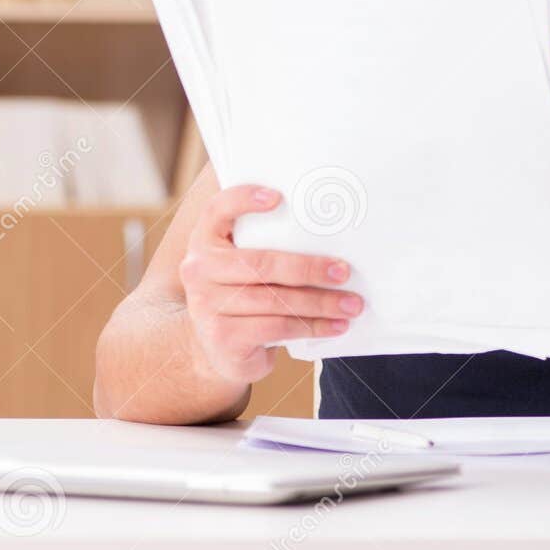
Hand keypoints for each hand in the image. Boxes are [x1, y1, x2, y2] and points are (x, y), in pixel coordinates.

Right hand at [179, 184, 359, 383]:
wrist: (221, 352)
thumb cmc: (245, 300)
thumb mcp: (246, 270)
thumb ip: (266, 248)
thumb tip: (332, 237)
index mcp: (205, 242)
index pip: (217, 211)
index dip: (243, 200)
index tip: (278, 197)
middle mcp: (198, 271)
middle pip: (260, 263)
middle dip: (309, 267)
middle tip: (343, 271)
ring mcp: (206, 306)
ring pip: (275, 299)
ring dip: (320, 302)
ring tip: (351, 304)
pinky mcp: (223, 338)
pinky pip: (277, 327)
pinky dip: (313, 326)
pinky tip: (336, 325)